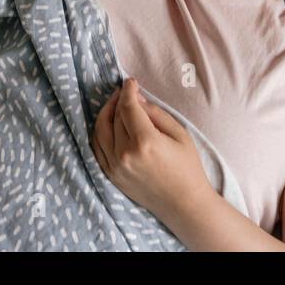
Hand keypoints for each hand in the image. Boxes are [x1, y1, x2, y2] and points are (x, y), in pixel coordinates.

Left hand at [91, 78, 214, 221]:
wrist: (183, 203)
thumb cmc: (187, 167)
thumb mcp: (179, 133)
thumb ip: (156, 113)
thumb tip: (137, 99)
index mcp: (145, 141)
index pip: (127, 107)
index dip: (127, 90)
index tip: (130, 82)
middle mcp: (125, 154)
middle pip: (114, 117)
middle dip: (119, 100)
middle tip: (127, 92)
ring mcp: (115, 166)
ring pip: (100, 130)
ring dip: (105, 113)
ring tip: (116, 105)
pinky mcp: (111, 175)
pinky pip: (97, 147)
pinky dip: (99, 132)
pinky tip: (108, 124)